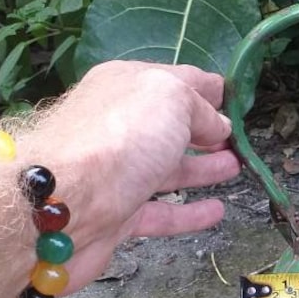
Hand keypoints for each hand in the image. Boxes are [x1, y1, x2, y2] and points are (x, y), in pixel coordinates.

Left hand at [19, 61, 240, 292]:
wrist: (61, 205)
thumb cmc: (119, 138)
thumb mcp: (169, 99)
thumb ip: (199, 107)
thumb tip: (218, 125)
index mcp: (126, 86)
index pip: (175, 81)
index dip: (206, 88)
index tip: (234, 97)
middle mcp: (119, 126)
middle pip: (169, 126)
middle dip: (205, 130)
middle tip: (237, 139)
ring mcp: (117, 173)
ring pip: (167, 169)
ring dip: (202, 168)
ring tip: (235, 167)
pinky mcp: (117, 215)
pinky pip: (161, 213)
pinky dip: (190, 213)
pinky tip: (217, 212)